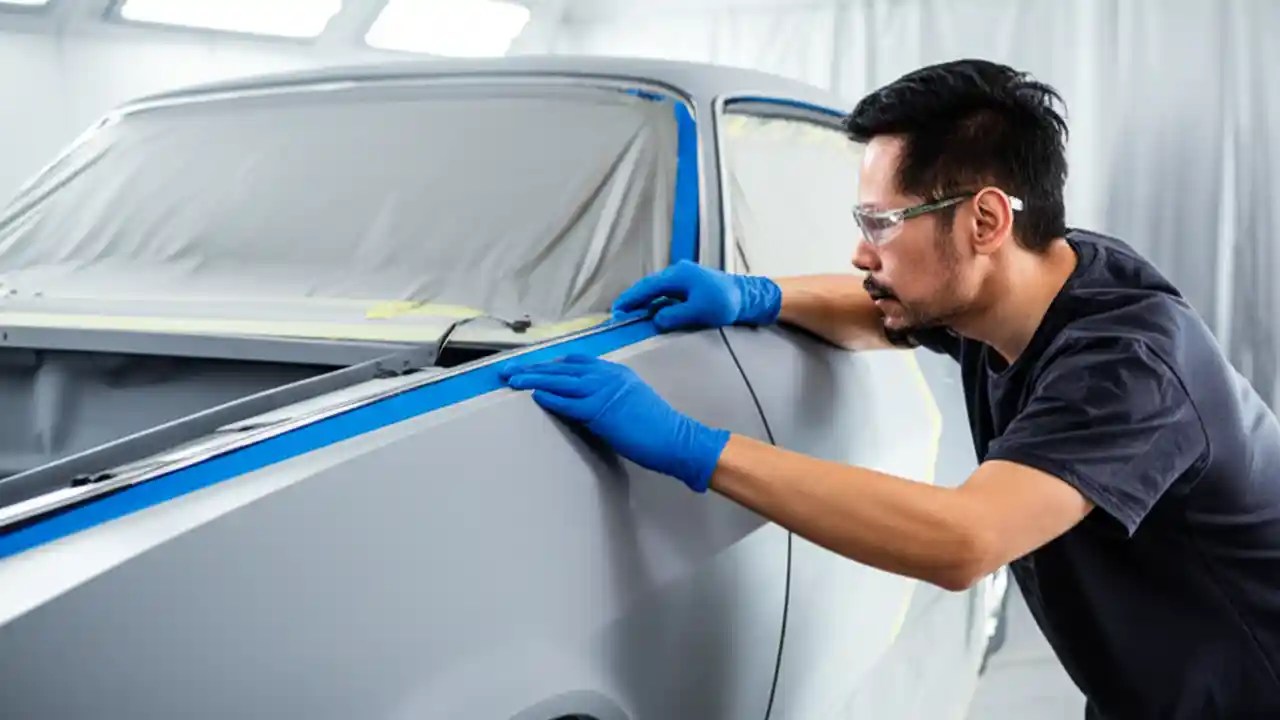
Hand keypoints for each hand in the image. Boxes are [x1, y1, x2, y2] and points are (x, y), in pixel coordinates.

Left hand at [499, 354, 730, 491]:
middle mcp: (607, 376)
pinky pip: (569, 401)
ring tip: (512, 380)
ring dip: (533, 378)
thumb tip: (584, 401)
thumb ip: (609, 395)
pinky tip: (534, 394)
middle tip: (508, 370)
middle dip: (532, 367)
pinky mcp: (600, 410)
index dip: (550, 363)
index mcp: (615, 372)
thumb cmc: (656, 426)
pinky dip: (550, 396)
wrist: (674, 438)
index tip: (530, 366)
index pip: (575, 361)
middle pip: (562, 367)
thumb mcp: (632, 400)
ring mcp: (603, 391)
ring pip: (560, 380)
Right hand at [611, 260, 781, 331]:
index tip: (616, 311)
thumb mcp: (698, 311)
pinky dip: (658, 303)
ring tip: (634, 317)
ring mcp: (684, 278)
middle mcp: (678, 273)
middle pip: (649, 287)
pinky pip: (668, 294)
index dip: (630, 299)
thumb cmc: (724, 302)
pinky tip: (655, 314)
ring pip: (658, 291)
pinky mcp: (691, 286)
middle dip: (635, 301)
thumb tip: (655, 319)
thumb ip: (674, 316)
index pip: (646, 287)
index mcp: (677, 276)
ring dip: (646, 303)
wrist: (748, 296)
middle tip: (621, 316)